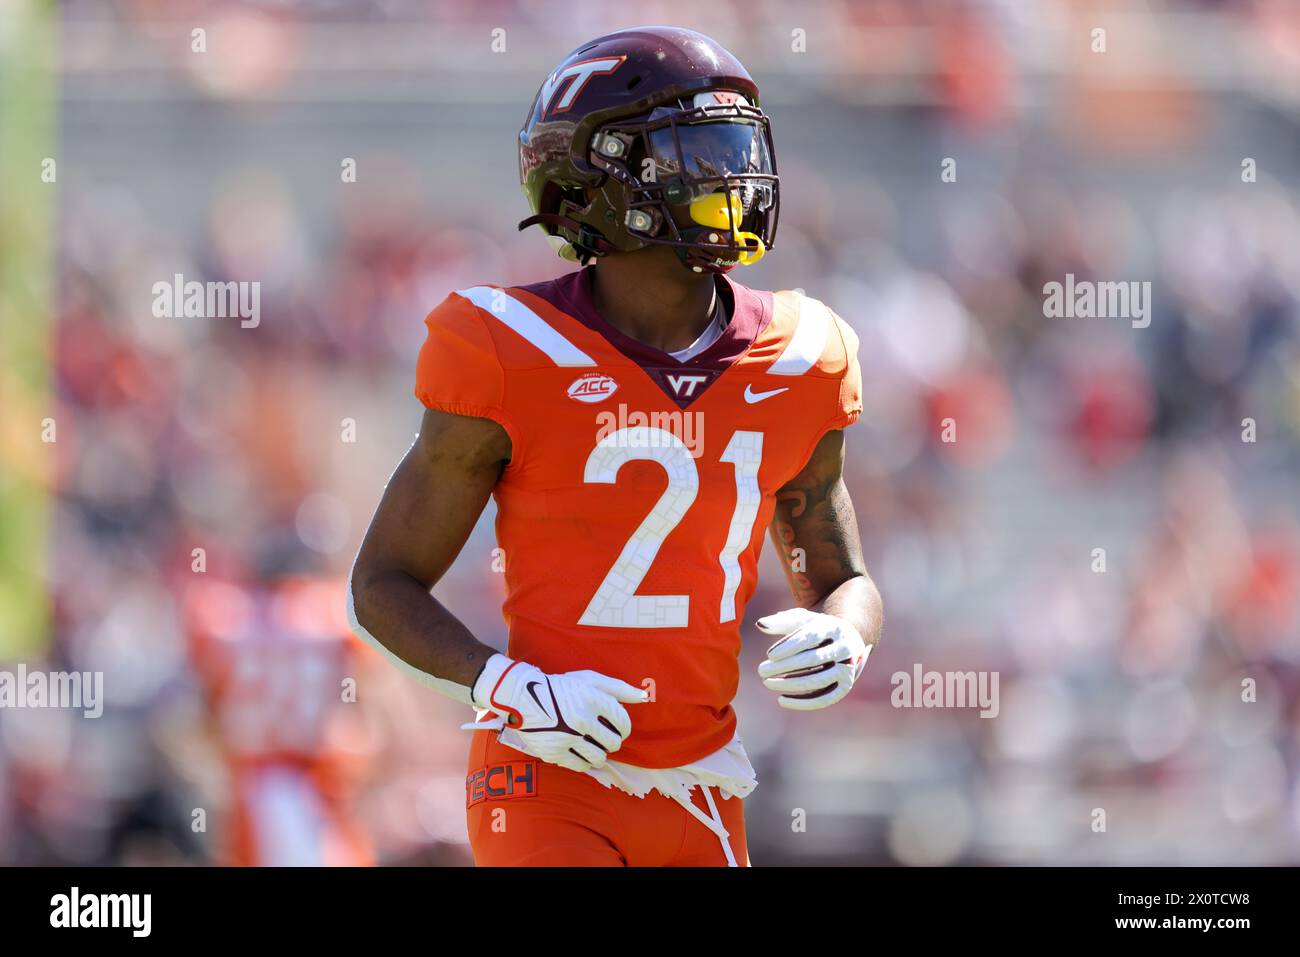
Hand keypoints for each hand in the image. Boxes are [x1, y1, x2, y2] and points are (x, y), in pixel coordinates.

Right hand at [464, 654, 646, 770]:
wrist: (524, 697)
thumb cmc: (562, 687)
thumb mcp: (590, 680)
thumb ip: (618, 688)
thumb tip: (644, 696)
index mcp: (593, 699)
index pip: (623, 723)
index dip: (624, 727)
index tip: (617, 727)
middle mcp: (582, 719)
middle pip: (613, 743)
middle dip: (611, 740)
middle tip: (602, 735)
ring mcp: (567, 738)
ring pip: (599, 758)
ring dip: (599, 753)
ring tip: (592, 744)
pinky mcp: (554, 752)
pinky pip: (581, 766)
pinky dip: (584, 761)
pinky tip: (579, 751)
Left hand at [756, 608, 869, 710]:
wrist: (847, 642)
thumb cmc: (817, 630)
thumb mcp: (803, 620)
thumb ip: (781, 621)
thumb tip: (760, 624)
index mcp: (834, 628)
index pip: (810, 637)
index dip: (789, 646)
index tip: (770, 655)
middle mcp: (844, 648)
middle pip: (813, 659)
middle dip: (784, 666)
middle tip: (761, 670)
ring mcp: (847, 669)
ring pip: (818, 680)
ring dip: (790, 684)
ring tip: (767, 683)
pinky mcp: (844, 687)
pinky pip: (824, 699)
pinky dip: (803, 702)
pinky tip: (781, 700)